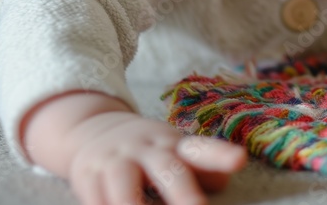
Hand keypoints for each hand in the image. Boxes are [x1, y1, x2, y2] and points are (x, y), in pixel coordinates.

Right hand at [65, 111, 245, 204]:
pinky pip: (96, 201)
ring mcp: (116, 163)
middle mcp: (147, 150)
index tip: (239, 160)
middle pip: (167, 170)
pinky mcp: (87, 177)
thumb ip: (203, 170)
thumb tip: (224, 181)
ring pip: (125, 188)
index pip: (201, 149)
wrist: (92, 129)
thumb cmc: (149, 152)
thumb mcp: (177, 153)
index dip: (220, 156)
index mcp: (174, 145)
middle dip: (183, 193)